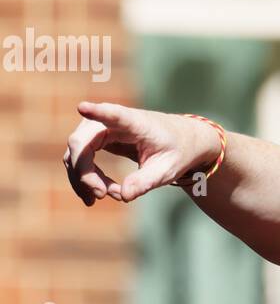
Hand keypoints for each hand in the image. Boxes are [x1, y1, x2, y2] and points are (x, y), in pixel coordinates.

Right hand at [63, 102, 220, 205]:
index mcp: (135, 122)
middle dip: (84, 172)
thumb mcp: (167, 169)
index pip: (113, 114)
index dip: (97, 112)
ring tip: (105, 196)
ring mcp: (99, 128)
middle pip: (81, 142)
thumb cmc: (176, 151)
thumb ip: (146, 180)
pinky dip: (84, 178)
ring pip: (75, 153)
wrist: (180, 141)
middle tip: (102, 195)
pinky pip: (80, 159)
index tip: (83, 107)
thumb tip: (125, 195)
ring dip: (84, 179)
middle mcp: (111, 120)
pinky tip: (96, 195)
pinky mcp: (96, 139)